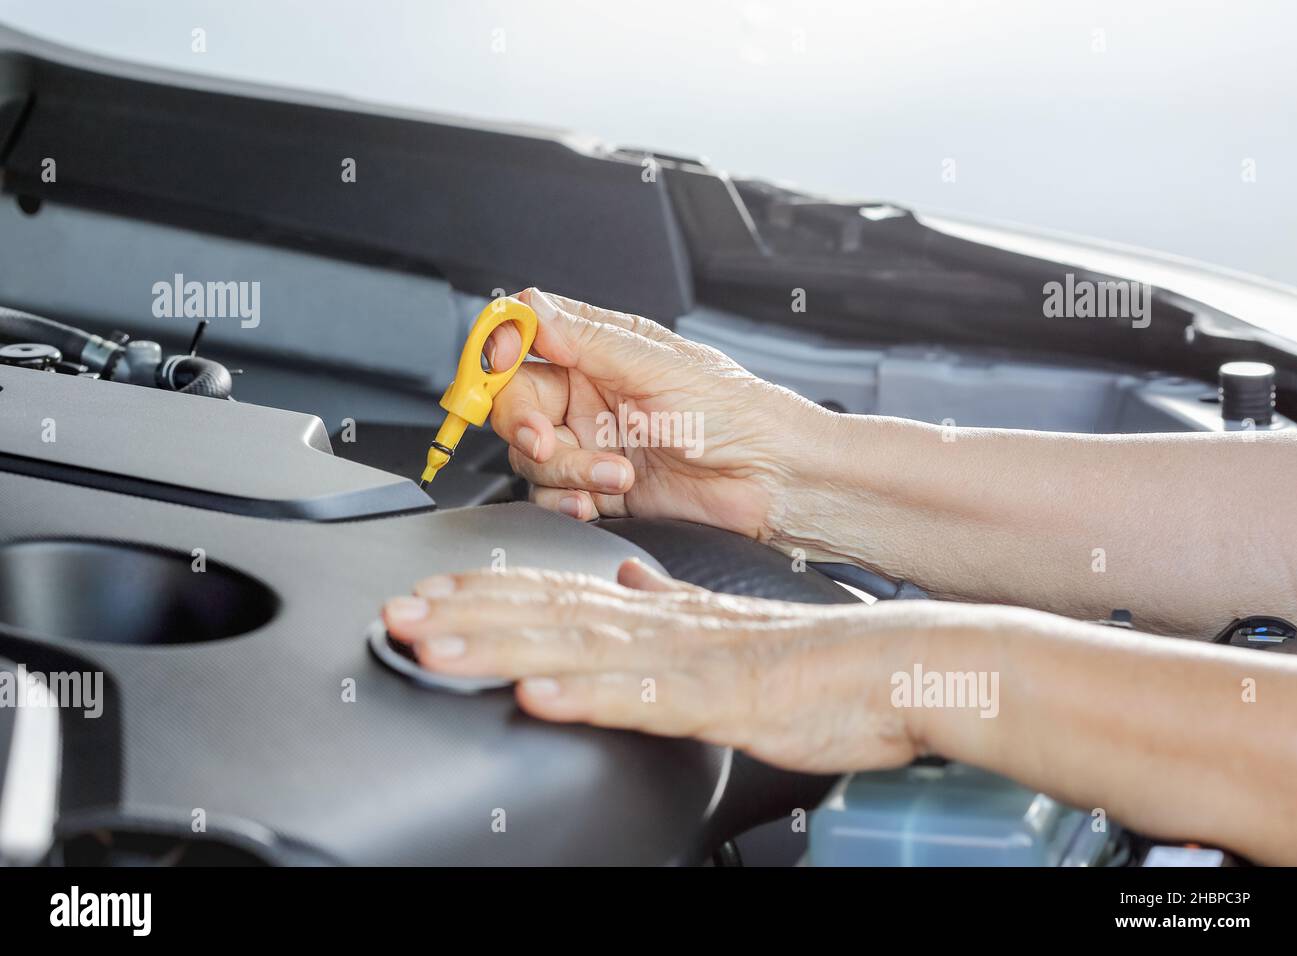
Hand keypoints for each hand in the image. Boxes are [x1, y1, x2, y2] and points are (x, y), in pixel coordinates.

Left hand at [382, 558, 923, 773]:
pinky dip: (587, 696)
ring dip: (500, 647)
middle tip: (396, 615)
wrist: (891, 665)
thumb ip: (668, 599)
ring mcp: (686, 659)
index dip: (484, 593)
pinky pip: (644, 699)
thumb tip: (624, 577)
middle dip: (464, 615)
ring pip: (578, 649)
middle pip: (546, 614)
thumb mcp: (724, 621)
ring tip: (435, 649)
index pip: (555, 593)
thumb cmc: (812, 656)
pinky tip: (537, 697)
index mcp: (658, 612)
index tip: (424, 594)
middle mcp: (660, 625)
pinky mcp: (718, 698)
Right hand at [484, 289, 832, 540]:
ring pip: (532, 455)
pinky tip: (599, 500)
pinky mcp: (601, 486)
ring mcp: (593, 440)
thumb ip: (587, 340)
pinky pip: (553, 495)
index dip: (499, 348)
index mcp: (603, 347)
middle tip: (546, 440)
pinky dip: (567, 502)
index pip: (526, 335)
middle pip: (515, 401)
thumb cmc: (739, 414)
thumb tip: (529, 310)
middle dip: (524, 424)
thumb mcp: (659, 367)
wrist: (775, 481)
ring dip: (566, 470)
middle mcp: (592, 391)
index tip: (496, 364)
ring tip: (618, 473)